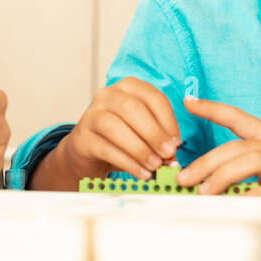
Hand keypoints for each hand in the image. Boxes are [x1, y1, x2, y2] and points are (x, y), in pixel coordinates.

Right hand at [49, 77, 180, 181]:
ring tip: (154, 166)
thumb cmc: (121, 138)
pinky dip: (127, 163)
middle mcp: (108, 95)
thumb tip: (173, 155)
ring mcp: (91, 114)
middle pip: (132, 108)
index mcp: (129, 87)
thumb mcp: (143, 132)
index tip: (177, 142)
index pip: (153, 97)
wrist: (88, 150)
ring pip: (115, 127)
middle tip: (168, 153)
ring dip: (140, 149)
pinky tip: (141, 173)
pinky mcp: (82, 137)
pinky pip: (105, 148)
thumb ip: (158, 138)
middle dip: (154, 133)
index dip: (168, 120)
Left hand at [180, 94, 260, 199]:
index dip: (214, 108)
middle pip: (238, 146)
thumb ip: (248, 171)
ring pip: (252, 160)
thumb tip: (205, 180)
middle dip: (206, 161)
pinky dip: (249, 198)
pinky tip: (233, 206)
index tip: (189, 100)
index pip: (240, 119)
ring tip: (203, 192)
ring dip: (222, 176)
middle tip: (184, 177)